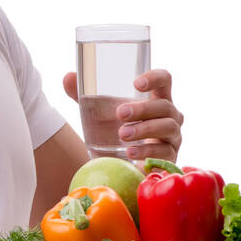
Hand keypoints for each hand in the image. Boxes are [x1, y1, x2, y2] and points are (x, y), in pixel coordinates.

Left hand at [63, 67, 183, 164]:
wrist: (115, 162)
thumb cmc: (112, 130)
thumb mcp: (97, 112)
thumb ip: (83, 95)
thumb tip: (68, 77)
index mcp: (156, 97)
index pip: (164, 80)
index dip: (154, 77)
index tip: (136, 83)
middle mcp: (169, 115)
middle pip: (164, 106)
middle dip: (142, 109)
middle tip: (119, 113)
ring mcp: (172, 136)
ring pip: (167, 127)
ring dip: (144, 130)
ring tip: (122, 134)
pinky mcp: (170, 156)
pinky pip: (164, 152)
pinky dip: (147, 151)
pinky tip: (130, 152)